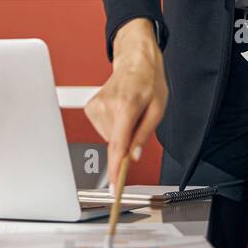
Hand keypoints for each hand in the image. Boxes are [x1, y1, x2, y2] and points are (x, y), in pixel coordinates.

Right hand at [84, 18, 167, 183]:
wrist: (135, 62)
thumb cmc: (148, 82)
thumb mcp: (158, 109)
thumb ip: (144, 134)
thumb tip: (134, 156)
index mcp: (126, 106)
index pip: (118, 145)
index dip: (116, 168)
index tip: (114, 185)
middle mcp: (107, 106)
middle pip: (115, 143)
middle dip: (128, 139)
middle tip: (138, 119)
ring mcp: (95, 106)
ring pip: (109, 138)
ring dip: (121, 131)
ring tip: (129, 111)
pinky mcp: (89, 108)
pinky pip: (103, 129)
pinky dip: (113, 125)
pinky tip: (119, 110)